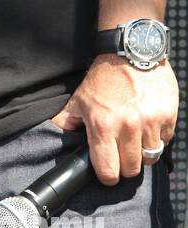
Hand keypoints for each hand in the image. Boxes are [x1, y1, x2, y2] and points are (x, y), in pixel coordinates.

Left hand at [49, 54, 178, 184]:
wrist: (131, 50)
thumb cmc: (104, 77)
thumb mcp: (79, 98)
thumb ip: (67, 121)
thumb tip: (59, 136)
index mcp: (103, 125)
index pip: (108, 171)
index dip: (107, 176)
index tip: (108, 173)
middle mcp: (128, 126)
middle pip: (131, 169)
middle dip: (125, 166)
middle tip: (122, 154)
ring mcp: (150, 121)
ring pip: (150, 157)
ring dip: (143, 152)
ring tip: (135, 140)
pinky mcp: (168, 114)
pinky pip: (165, 140)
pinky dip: (158, 138)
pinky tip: (148, 126)